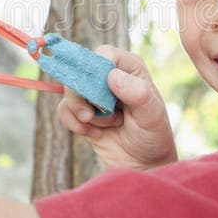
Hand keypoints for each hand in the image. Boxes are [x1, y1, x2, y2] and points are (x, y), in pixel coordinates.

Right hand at [56, 45, 176, 170]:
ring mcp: (93, 93)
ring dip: (84, 112)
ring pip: (69, 90)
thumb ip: (137, 93)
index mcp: (130, 68)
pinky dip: (75, 124)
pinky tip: (94, 134)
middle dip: (86, 96)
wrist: (143, 164)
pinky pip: (63, 109)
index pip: (105, 54)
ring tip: (103, 126)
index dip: (99, 70)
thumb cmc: (153, 135)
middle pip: (81, 70)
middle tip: (95, 114)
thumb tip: (112, 76)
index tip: (103, 92)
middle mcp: (109, 76)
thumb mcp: (151, 115)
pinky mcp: (81, 111)